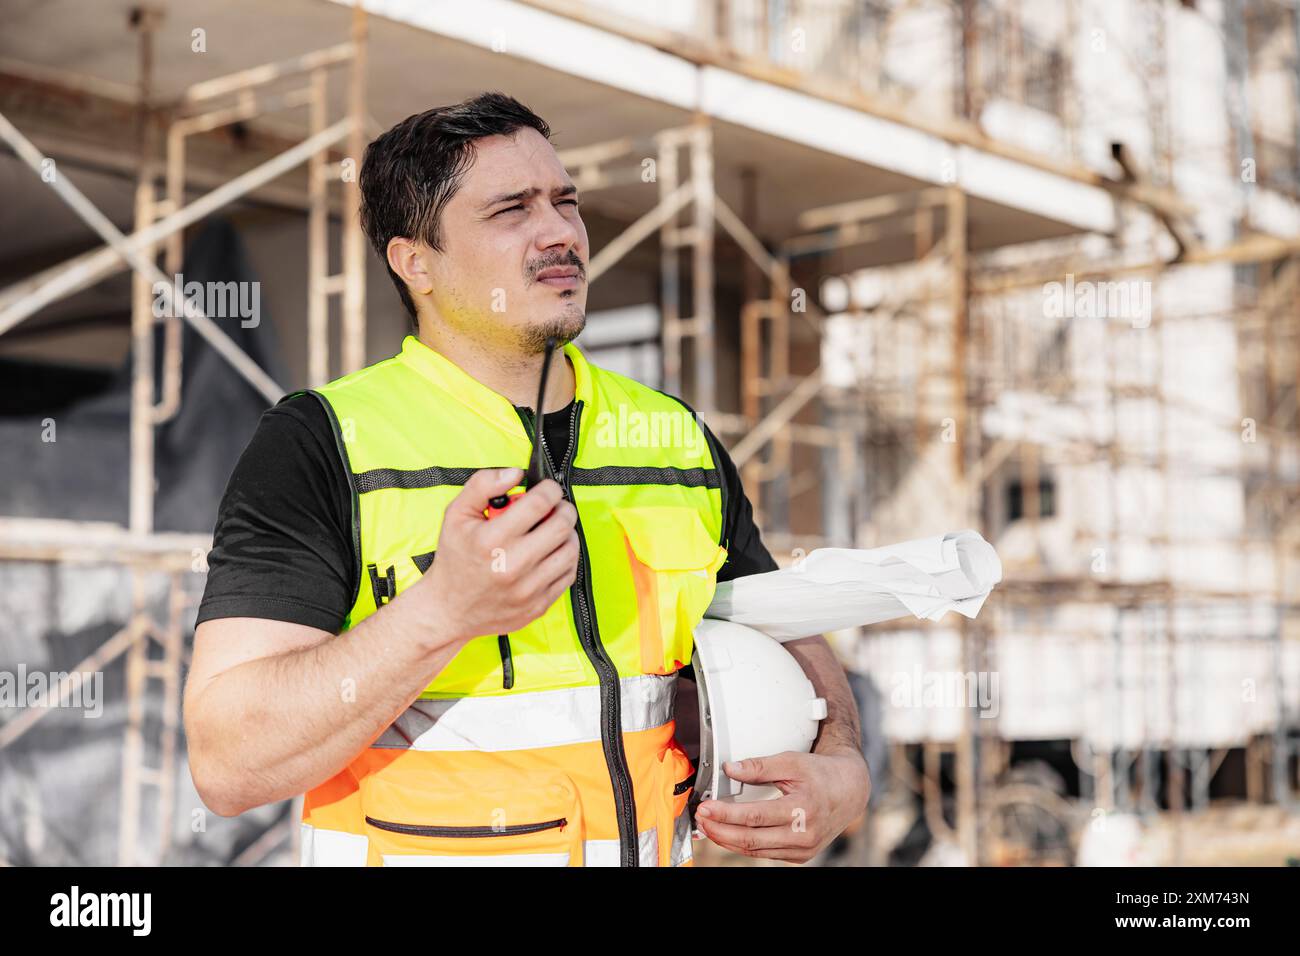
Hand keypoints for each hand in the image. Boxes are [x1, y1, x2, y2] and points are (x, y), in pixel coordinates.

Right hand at [417, 467, 578, 645]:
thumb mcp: (456, 514)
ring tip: (551, 530)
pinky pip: (568, 574)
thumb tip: (515, 473)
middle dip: (563, 509)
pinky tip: (550, 553)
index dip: (549, 489)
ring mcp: (528, 589)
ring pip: (570, 550)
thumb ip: (483, 485)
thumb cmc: (454, 558)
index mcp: (492, 540)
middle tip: (555, 507)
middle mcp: (512, 566)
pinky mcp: (538, 605)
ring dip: (567, 534)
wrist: (449, 609)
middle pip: (561, 525)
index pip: (539, 504)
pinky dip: (565, 558)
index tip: (548, 489)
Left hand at [693, 749, 869, 863]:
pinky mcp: (799, 856)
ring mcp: (802, 849)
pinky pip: (765, 853)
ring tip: (709, 826)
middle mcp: (804, 835)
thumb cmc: (821, 774)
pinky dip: (744, 845)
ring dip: (728, 840)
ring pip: (755, 850)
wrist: (848, 791)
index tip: (706, 807)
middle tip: (701, 818)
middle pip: (751, 839)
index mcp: (802, 810)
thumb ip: (759, 766)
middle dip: (720, 830)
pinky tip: (729, 834)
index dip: (725, 814)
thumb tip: (730, 769)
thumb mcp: (791, 762)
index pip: (754, 817)